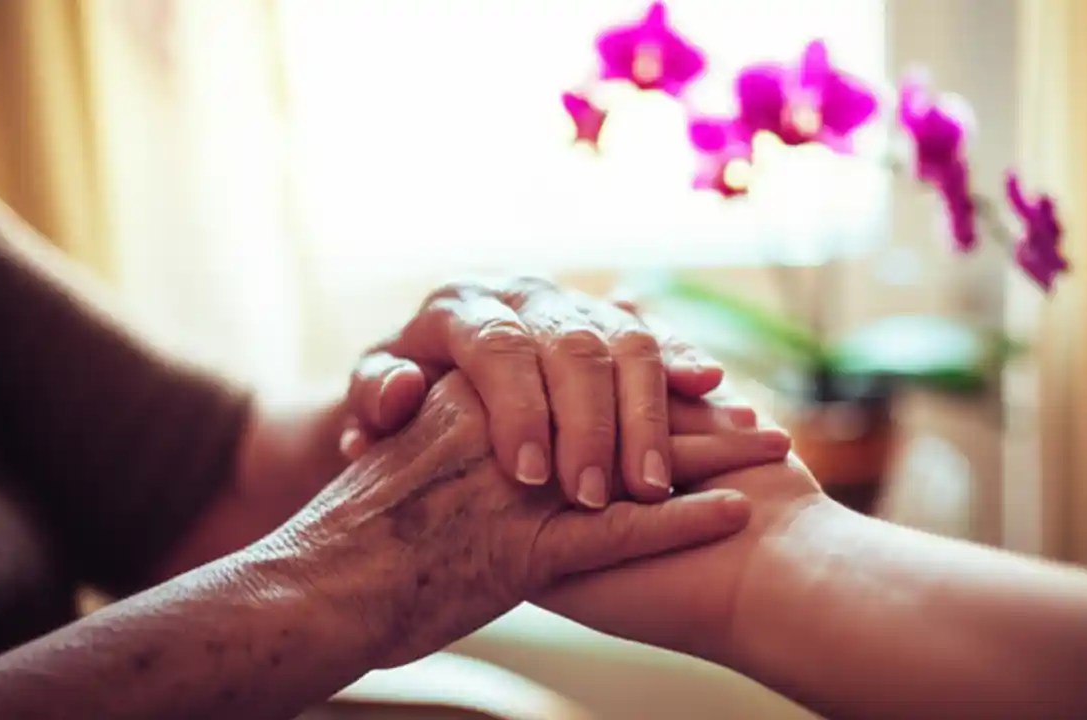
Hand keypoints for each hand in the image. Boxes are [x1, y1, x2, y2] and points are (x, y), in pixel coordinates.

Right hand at [263, 372, 785, 668]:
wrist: (310, 591)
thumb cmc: (354, 532)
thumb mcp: (407, 450)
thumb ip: (457, 416)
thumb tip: (501, 402)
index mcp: (475, 394)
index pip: (581, 368)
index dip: (648, 374)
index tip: (700, 376)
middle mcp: (504, 431)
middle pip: (621, 403)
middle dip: (696, 410)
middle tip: (759, 417)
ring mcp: (517, 493)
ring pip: (634, 462)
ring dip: (712, 455)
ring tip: (776, 449)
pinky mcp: (522, 553)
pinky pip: (616, 535)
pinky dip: (680, 525)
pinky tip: (736, 514)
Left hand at [340, 278, 726, 508]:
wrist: (434, 370)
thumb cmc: (400, 404)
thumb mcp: (372, 403)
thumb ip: (375, 402)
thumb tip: (401, 393)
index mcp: (460, 307)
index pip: (496, 348)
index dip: (518, 410)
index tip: (531, 476)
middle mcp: (523, 294)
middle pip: (569, 348)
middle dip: (587, 425)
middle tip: (595, 495)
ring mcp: (574, 302)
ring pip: (624, 342)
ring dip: (644, 414)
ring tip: (650, 485)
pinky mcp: (615, 320)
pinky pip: (658, 335)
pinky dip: (684, 361)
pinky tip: (710, 390)